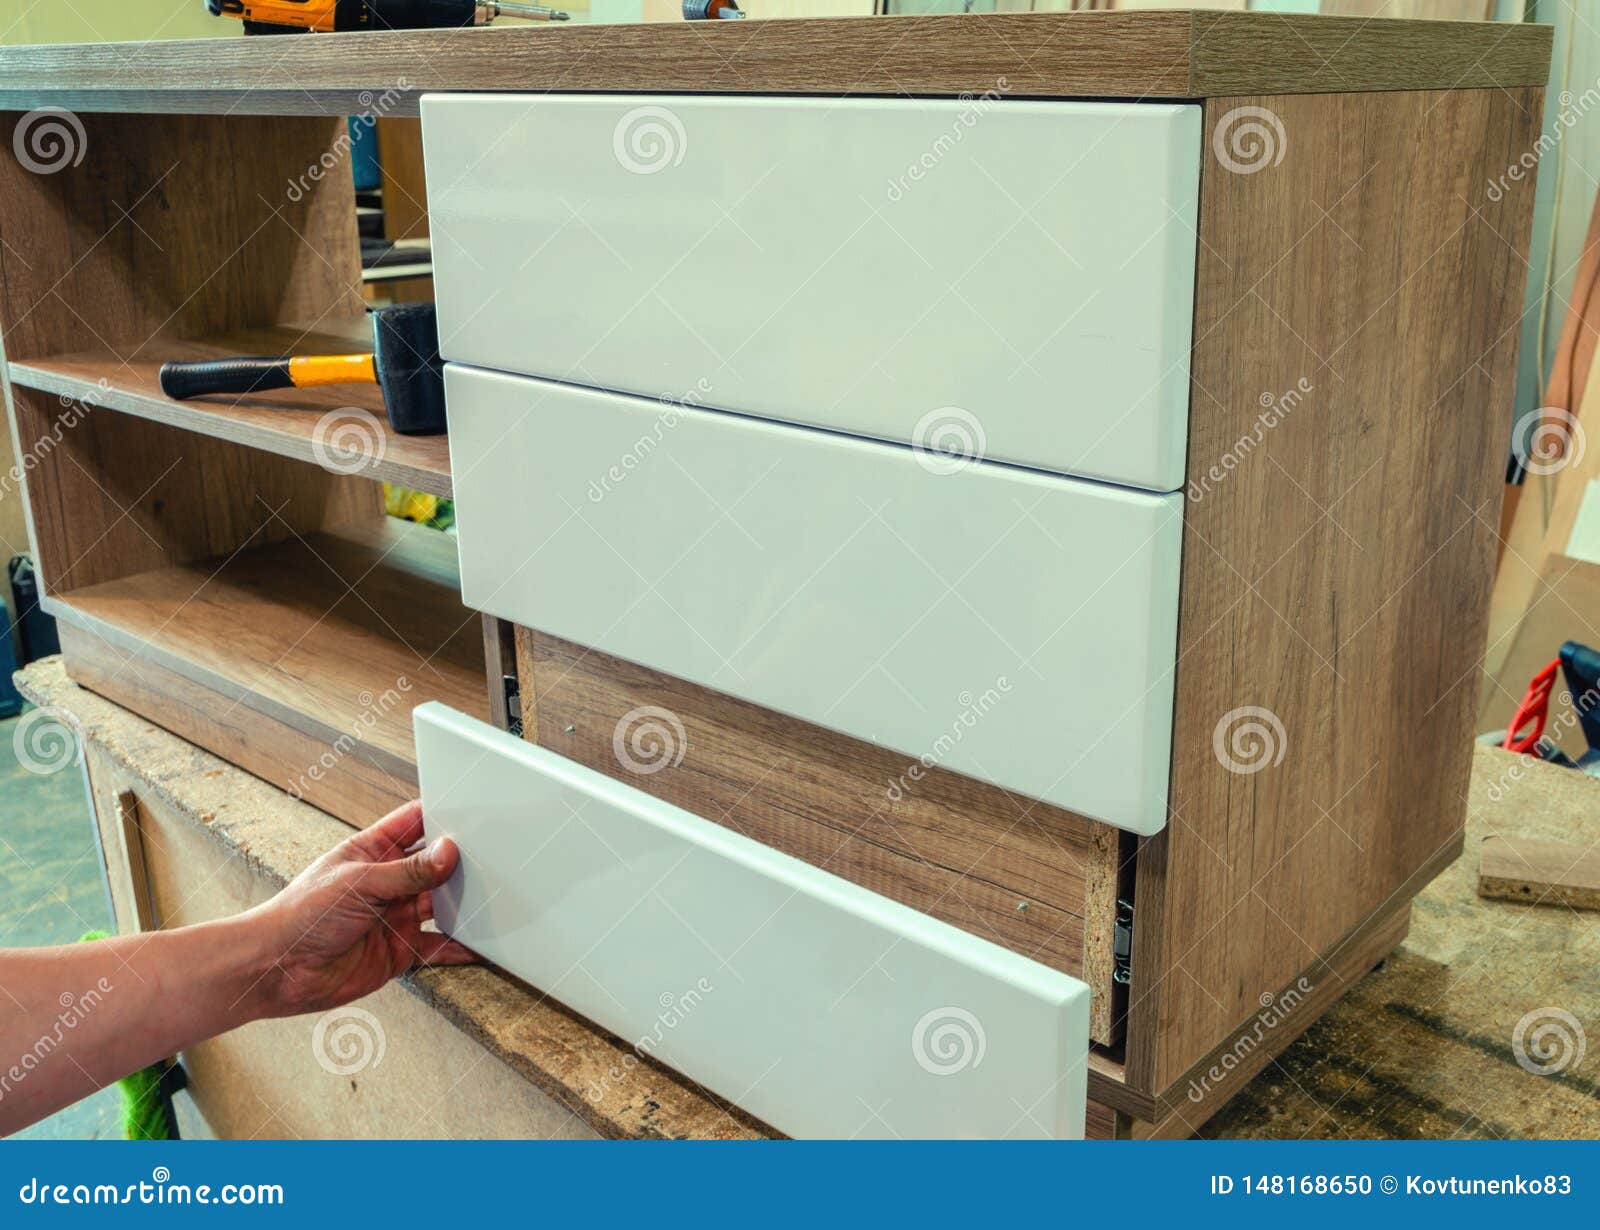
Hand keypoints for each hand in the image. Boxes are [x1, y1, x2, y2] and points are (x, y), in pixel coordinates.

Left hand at [240, 801, 476, 1018]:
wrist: (277, 970)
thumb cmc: (301, 915)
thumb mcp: (359, 883)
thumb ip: (407, 871)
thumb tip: (449, 852)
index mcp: (374, 850)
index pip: (418, 822)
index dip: (445, 815)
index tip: (476, 813)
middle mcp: (389, 881)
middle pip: (437, 865)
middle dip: (464, 861)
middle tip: (497, 857)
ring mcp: (397, 915)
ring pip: (443, 904)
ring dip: (466, 902)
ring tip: (498, 897)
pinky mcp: (401, 949)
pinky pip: (440, 946)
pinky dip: (461, 946)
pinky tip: (483, 944)